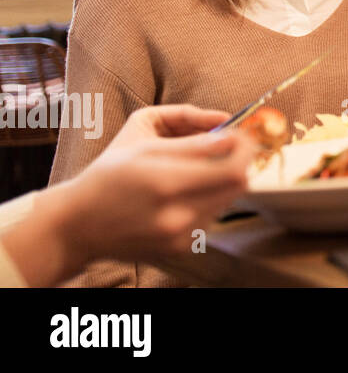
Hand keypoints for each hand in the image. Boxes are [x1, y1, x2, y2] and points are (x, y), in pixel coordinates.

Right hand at [6, 105, 256, 285]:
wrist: (78, 224)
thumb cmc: (109, 172)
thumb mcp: (140, 135)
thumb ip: (188, 126)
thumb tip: (228, 125)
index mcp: (163, 178)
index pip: (231, 160)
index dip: (244, 142)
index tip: (240, 132)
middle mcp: (174, 210)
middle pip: (239, 181)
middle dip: (241, 159)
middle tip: (231, 147)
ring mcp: (180, 234)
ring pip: (230, 197)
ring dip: (225, 179)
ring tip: (201, 169)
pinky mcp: (181, 247)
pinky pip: (214, 215)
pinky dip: (210, 199)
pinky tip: (187, 193)